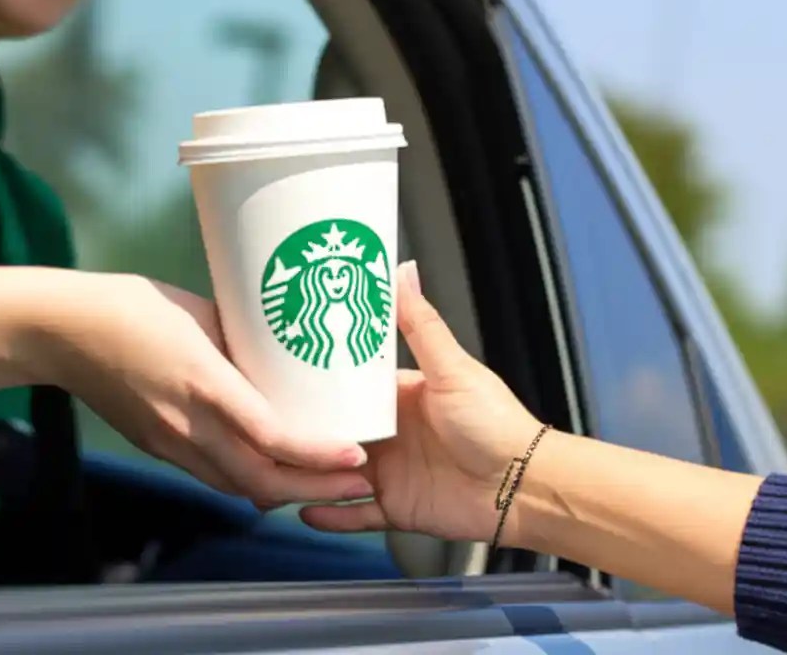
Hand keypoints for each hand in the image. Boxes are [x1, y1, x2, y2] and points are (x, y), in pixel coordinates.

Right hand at [33, 271, 371, 508]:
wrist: (63, 331)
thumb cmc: (133, 307)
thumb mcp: (201, 311)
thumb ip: (241, 341)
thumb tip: (281, 353)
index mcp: (205, 383)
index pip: (272, 437)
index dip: (318, 456)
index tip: (355, 456)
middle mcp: (189, 425)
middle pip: (261, 480)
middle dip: (314, 490)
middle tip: (354, 484)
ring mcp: (169, 442)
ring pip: (236, 486)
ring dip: (282, 492)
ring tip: (323, 483)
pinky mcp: (156, 446)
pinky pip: (211, 475)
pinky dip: (247, 480)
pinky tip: (270, 472)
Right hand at [300, 262, 542, 541]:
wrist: (524, 486)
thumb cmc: (498, 424)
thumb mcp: (453, 368)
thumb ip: (421, 325)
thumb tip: (402, 271)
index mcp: (401, 396)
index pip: (347, 385)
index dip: (317, 380)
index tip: (281, 369)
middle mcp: (390, 434)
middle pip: (334, 431)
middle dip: (303, 430)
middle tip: (263, 422)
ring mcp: (390, 473)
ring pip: (335, 473)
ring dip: (310, 473)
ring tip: (274, 467)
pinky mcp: (395, 508)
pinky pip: (354, 514)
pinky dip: (330, 515)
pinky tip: (303, 510)